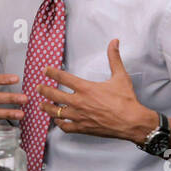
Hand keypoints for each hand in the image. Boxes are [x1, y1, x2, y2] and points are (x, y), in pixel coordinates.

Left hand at [37, 39, 152, 140]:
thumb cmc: (126, 100)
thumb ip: (114, 58)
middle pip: (54, 95)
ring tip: (42, 105)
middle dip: (44, 90)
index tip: (45, 70)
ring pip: (56, 112)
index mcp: (86, 88)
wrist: (131, 122)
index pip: (63, 78)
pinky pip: (65, 127)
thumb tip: (114, 42)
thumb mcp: (120, 76)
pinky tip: (57, 121)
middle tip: (38, 88)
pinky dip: (59, 123)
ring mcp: (79, 116)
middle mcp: (79, 102)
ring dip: (47, 107)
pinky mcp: (82, 128)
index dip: (51, 72)